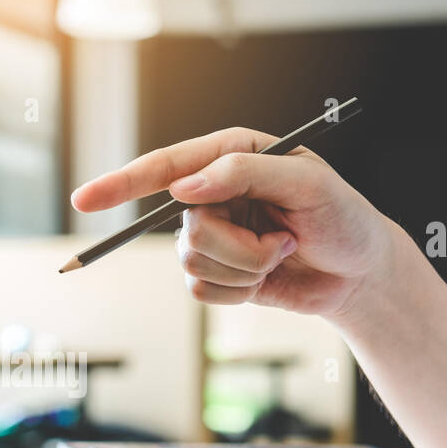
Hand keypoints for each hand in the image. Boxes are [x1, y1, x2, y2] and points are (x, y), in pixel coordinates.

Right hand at [71, 127, 412, 320]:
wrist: (360, 273)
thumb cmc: (343, 218)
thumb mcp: (307, 182)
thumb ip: (243, 173)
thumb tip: (184, 187)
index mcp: (231, 156)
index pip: (166, 167)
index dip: (122, 183)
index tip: (87, 199)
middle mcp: (215, 194)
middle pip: (185, 226)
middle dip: (236, 244)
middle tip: (283, 240)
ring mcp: (215, 235)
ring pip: (193, 262)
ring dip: (245, 268)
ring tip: (281, 254)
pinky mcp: (219, 273)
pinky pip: (203, 291)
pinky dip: (240, 291)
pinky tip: (269, 279)